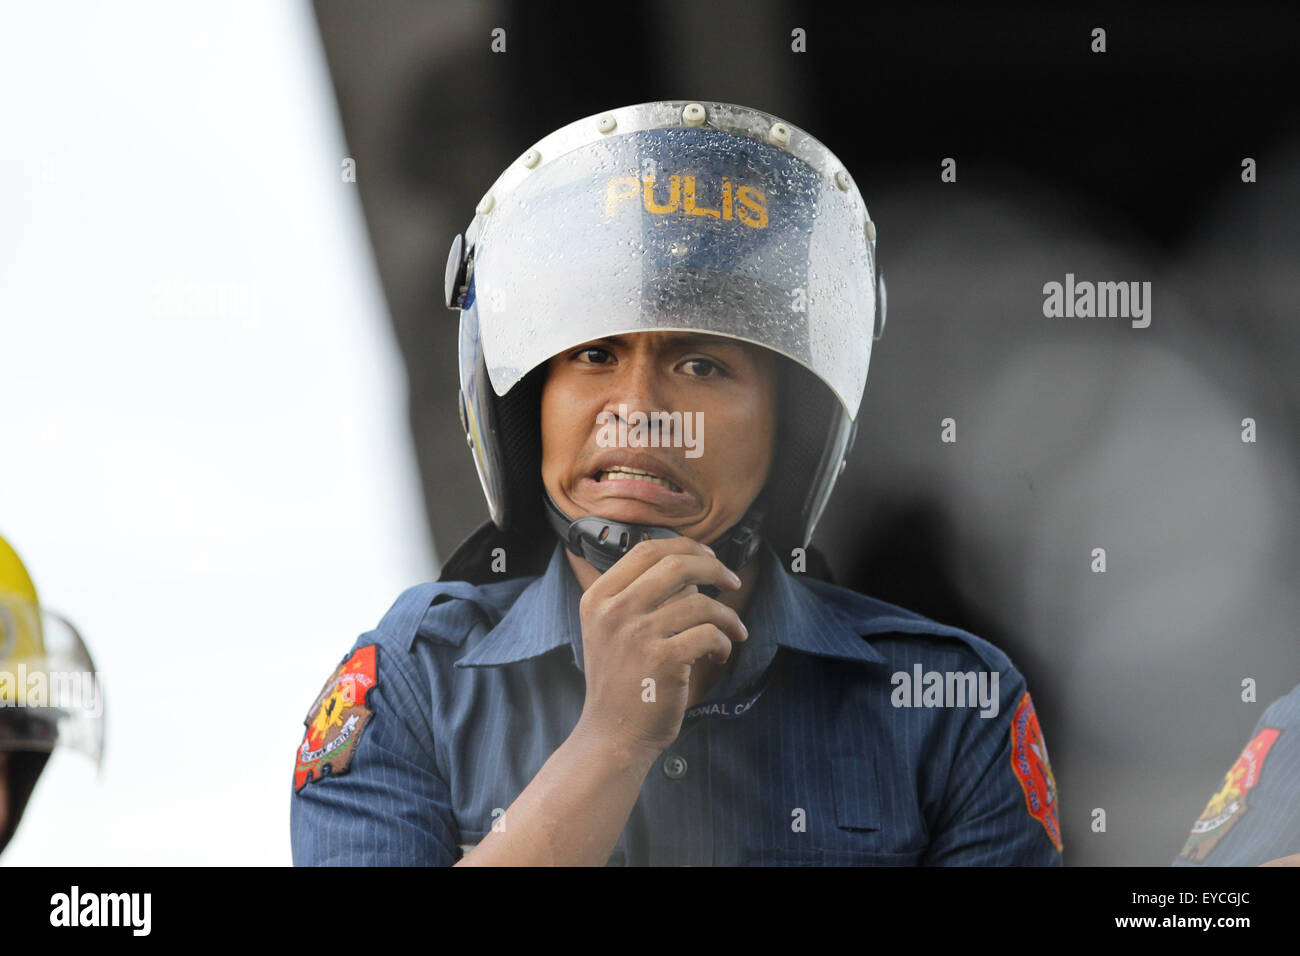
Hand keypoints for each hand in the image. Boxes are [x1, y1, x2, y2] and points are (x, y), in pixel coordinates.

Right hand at [574, 536, 747, 756]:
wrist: (613, 734)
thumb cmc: (620, 681)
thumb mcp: (609, 630)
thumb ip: (639, 596)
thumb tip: (691, 567)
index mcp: (599, 598)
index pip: (646, 551)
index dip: (684, 546)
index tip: (708, 557)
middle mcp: (614, 611)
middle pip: (676, 565)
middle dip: (714, 568)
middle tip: (732, 581)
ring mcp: (638, 635)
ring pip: (700, 602)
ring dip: (727, 615)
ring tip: (734, 630)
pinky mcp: (663, 660)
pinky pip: (709, 634)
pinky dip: (724, 642)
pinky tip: (721, 654)